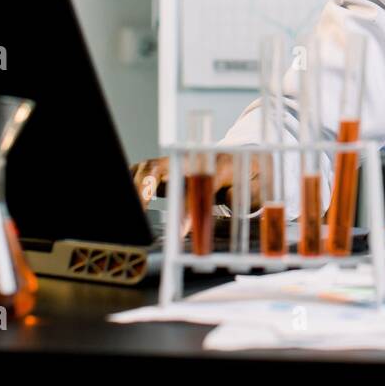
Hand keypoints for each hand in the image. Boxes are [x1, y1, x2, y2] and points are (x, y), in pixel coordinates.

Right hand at [129, 153, 262, 216]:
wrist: (248, 155)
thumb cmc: (253, 175)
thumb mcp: (262, 185)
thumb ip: (251, 194)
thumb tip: (233, 202)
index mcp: (219, 164)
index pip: (199, 183)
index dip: (189, 207)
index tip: (182, 231)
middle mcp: (193, 160)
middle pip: (161, 168)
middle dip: (145, 190)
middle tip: (137, 217)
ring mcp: (178, 162)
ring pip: (148, 168)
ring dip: (134, 189)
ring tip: (125, 214)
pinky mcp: (167, 168)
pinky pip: (142, 172)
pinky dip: (129, 184)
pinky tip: (122, 201)